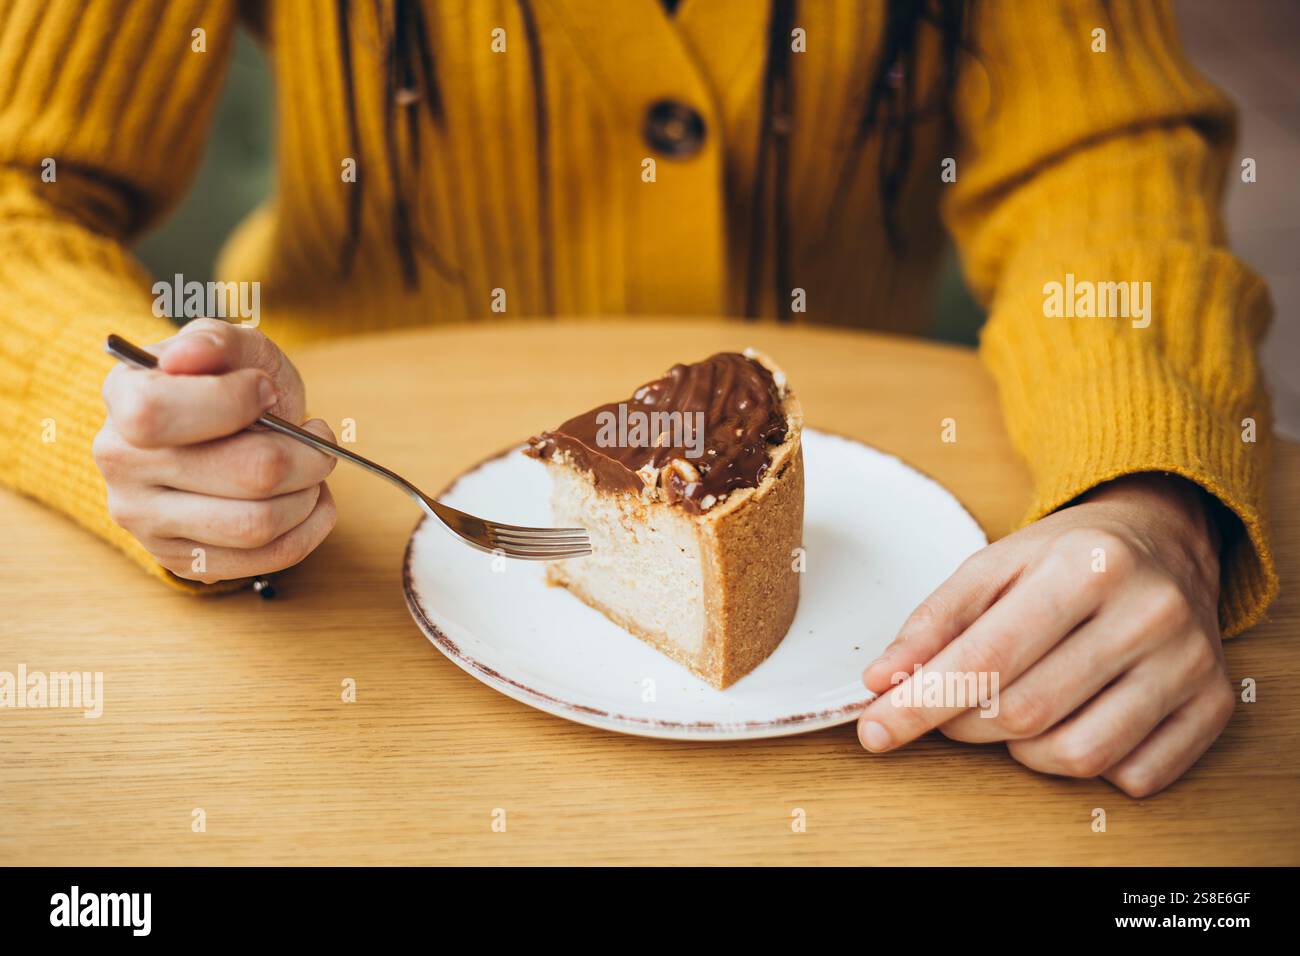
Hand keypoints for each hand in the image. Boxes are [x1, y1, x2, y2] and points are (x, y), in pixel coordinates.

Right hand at [94, 318, 337, 583]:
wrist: (225, 434)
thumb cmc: (232, 385)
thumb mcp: (234, 348)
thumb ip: (216, 341)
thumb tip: (188, 355)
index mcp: (124, 398)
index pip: (159, 413)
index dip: (234, 401)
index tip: (265, 392)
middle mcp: (121, 463)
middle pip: (246, 475)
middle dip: (306, 455)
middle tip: (320, 438)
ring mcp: (145, 520)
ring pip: (258, 525)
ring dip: (310, 493)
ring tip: (313, 469)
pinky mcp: (181, 559)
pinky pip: (267, 559)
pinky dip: (310, 527)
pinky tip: (311, 499)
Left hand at [857, 473, 1233, 797]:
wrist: (1163, 540)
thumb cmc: (1067, 557)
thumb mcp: (992, 566)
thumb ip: (932, 622)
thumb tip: (882, 682)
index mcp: (1086, 566)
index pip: (986, 659)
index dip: (921, 705)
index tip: (875, 731)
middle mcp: (1148, 612)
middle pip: (1024, 713)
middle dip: (965, 723)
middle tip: (951, 703)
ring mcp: (1189, 663)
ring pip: (1076, 756)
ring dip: (1023, 750)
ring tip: (1017, 705)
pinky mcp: (1214, 704)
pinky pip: (1132, 777)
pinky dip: (1087, 764)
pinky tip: (1077, 717)